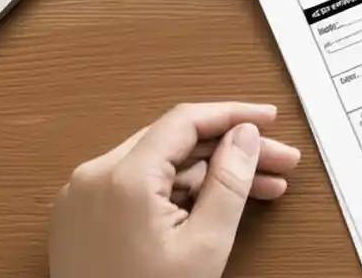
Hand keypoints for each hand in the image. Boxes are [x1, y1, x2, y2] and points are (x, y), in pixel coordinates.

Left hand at [49, 102, 301, 277]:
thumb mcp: (204, 246)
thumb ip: (229, 183)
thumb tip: (246, 135)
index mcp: (122, 178)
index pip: (185, 121)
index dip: (234, 115)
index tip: (269, 120)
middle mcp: (95, 177)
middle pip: (176, 143)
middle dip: (231, 149)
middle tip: (278, 161)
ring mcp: (84, 197)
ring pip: (160, 165)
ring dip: (210, 173)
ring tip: (261, 188)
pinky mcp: (83, 216)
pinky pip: (139, 187)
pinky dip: (178, 192)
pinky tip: (216, 202)